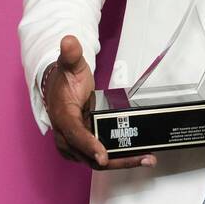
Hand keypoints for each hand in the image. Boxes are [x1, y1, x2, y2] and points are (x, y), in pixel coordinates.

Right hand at [45, 35, 156, 169]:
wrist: (57, 89)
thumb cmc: (66, 80)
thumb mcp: (70, 65)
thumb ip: (71, 54)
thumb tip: (69, 41)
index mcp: (63, 118)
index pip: (75, 135)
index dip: (89, 146)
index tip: (103, 156)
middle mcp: (66, 137)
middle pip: (91, 156)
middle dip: (117, 160)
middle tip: (144, 158)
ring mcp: (74, 146)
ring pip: (97, 162)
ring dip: (122, 162)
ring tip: (147, 159)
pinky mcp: (82, 149)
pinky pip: (100, 158)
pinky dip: (118, 159)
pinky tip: (138, 156)